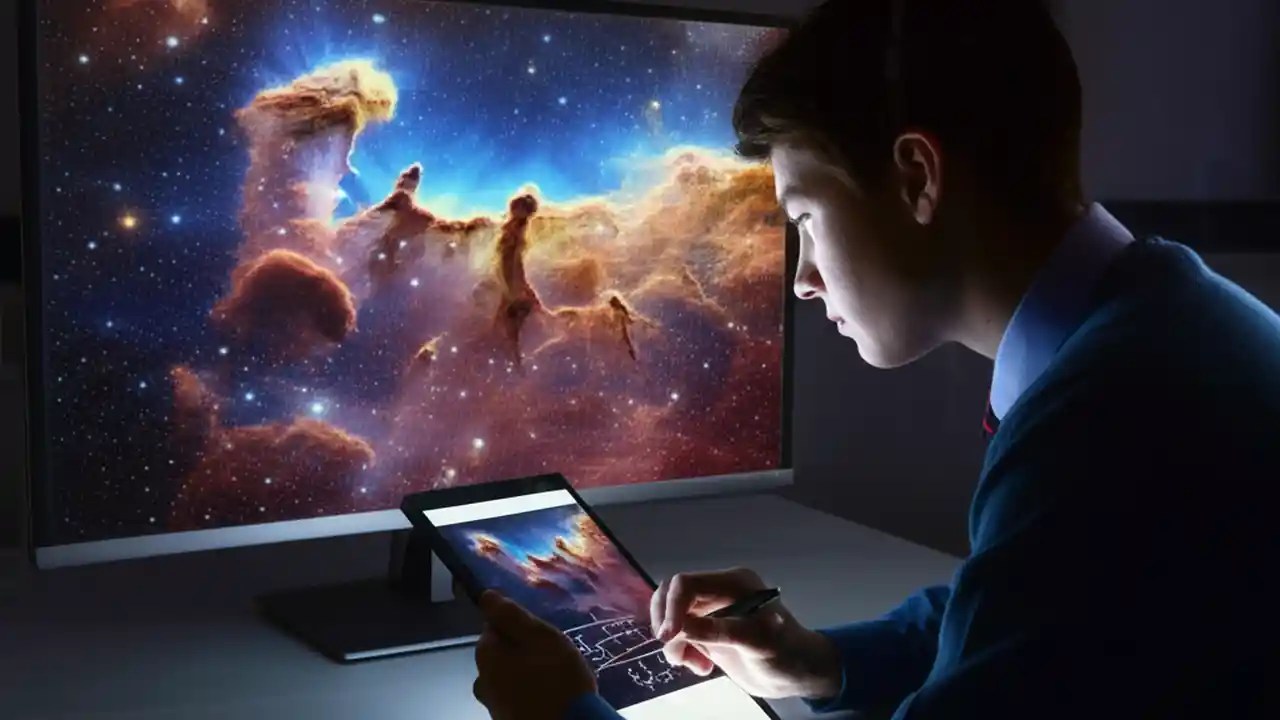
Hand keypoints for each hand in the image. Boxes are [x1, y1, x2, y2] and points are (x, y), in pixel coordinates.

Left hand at [473, 591, 597, 719]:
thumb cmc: (556, 679)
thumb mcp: (539, 637)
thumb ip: (511, 615)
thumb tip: (486, 596)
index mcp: (486, 654)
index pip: (493, 626)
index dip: (519, 626)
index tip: (542, 633)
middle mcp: (482, 679)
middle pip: (501, 653)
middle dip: (524, 651)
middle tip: (553, 654)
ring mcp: (493, 704)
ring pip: (510, 675)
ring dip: (528, 672)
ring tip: (557, 676)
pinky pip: (519, 696)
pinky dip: (532, 692)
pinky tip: (552, 694)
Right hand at [650, 567, 841, 699]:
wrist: (798, 674)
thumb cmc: (786, 652)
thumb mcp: (757, 641)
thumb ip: (720, 632)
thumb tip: (680, 628)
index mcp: (731, 583)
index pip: (686, 584)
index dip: (672, 607)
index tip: (669, 637)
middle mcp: (717, 592)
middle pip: (671, 595)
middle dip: (667, 623)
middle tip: (675, 649)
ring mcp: (710, 612)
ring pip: (671, 616)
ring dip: (674, 642)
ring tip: (694, 663)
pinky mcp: (706, 631)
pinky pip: (678, 635)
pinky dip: (680, 651)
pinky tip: (701, 667)